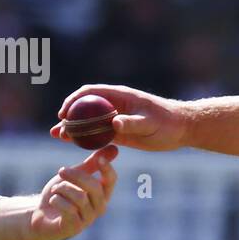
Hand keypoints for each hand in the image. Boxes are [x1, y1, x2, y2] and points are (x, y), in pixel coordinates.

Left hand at [28, 145, 118, 239]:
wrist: (42, 215)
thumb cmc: (62, 194)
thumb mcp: (76, 176)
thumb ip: (92, 164)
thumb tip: (114, 148)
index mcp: (102, 193)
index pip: (111, 180)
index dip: (107, 169)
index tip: (100, 159)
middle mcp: (99, 207)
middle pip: (94, 186)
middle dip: (75, 175)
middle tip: (61, 171)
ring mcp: (88, 219)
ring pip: (79, 197)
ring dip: (63, 188)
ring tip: (56, 190)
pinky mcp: (74, 227)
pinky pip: (68, 208)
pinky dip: (57, 199)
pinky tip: (53, 200)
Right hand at [50, 85, 189, 152]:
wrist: (181, 129)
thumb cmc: (168, 122)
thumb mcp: (151, 123)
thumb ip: (133, 123)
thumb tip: (114, 123)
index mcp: (119, 96)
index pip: (90, 93)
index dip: (74, 100)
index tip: (65, 113)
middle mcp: (114, 106)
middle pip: (84, 108)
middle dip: (68, 116)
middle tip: (57, 129)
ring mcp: (115, 119)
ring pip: (88, 122)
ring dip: (73, 128)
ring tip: (57, 136)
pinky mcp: (118, 132)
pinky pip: (98, 134)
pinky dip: (85, 138)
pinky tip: (75, 146)